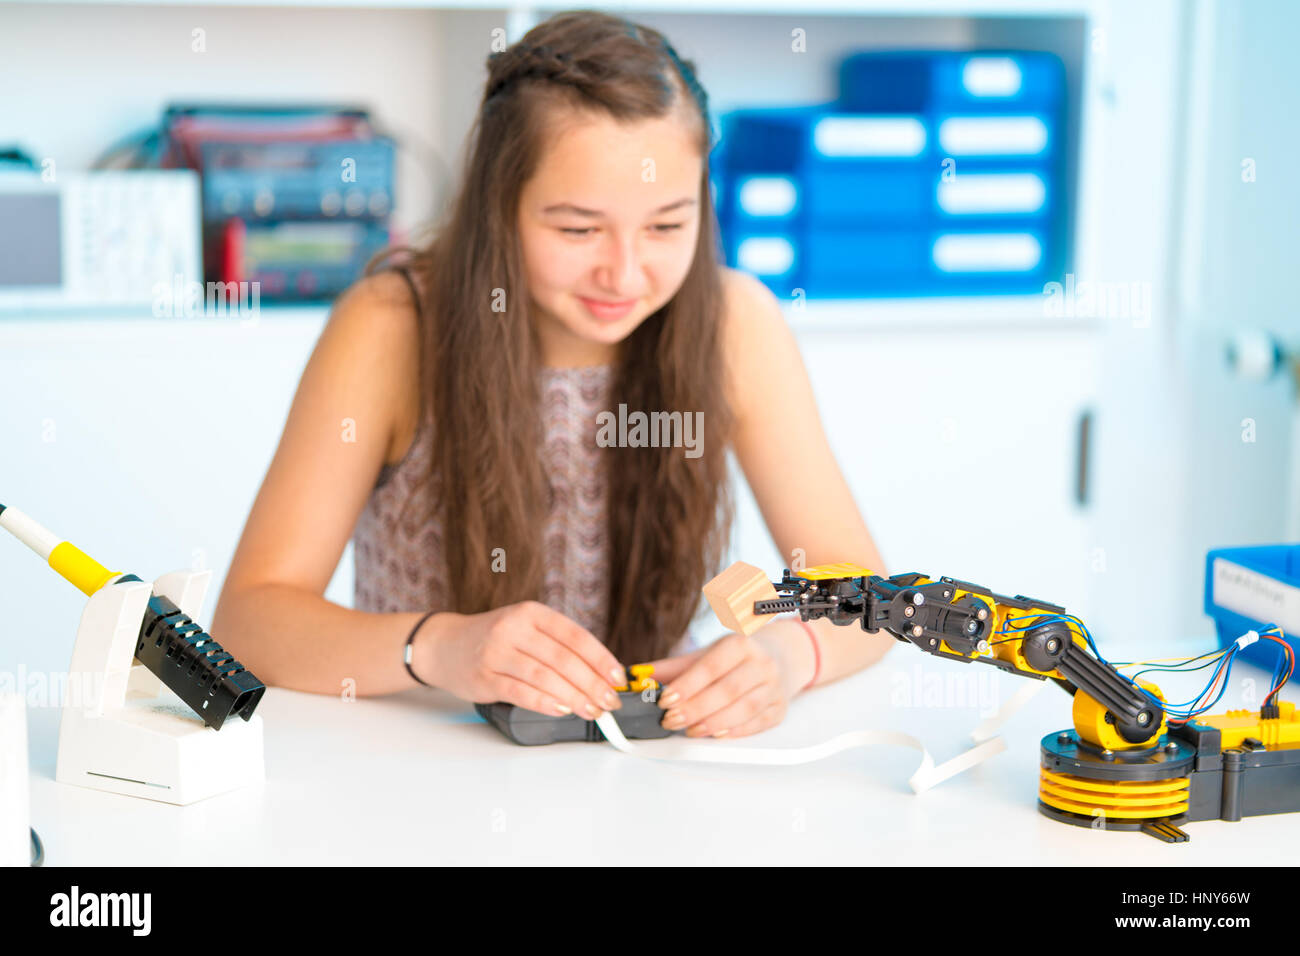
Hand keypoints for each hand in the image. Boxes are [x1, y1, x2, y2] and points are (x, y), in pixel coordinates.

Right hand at [424, 601, 624, 718]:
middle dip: (592, 684)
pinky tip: (562, 710)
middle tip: (609, 702)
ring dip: (574, 697)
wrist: (444, 646)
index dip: (600, 658)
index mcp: (532, 613)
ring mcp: (497, 652)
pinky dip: (545, 702)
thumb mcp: (526, 629)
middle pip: (563, 659)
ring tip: (592, 710)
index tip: (618, 678)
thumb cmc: (495, 641)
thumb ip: (557, 646)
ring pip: (544, 676)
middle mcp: (514, 628)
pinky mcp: (484, 676)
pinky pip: (520, 692)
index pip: (575, 636)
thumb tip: (600, 676)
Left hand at [638, 631, 807, 738]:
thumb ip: (675, 667)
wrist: (781, 655)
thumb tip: (640, 676)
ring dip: (713, 723)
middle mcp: (761, 663)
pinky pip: (758, 723)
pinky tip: (715, 735)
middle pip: (726, 691)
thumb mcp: (708, 653)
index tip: (665, 699)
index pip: (711, 667)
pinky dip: (735, 731)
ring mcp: (774, 687)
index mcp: (741, 644)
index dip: (687, 685)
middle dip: (695, 709)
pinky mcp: (779, 708)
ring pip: (744, 709)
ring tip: (689, 730)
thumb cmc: (739, 656)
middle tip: (671, 719)